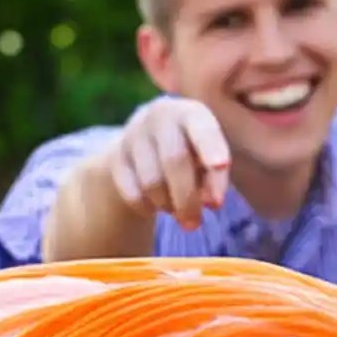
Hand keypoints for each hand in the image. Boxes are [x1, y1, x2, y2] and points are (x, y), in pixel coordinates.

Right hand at [107, 96, 231, 229]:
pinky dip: (147, 206)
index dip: (211, 146)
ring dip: (167, 205)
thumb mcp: (209, 156)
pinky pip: (131, 191)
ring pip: (151, 180)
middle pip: (174, 160)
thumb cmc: (193, 151)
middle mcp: (159, 117)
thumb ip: (215, 175)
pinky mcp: (115, 157)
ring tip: (179, 213)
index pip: (202, 129)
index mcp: (190, 113)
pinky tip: (157, 206)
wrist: (148, 144)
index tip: (222, 165)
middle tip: (195, 224)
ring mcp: (133, 134)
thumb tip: (212, 203)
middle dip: (187, 197)